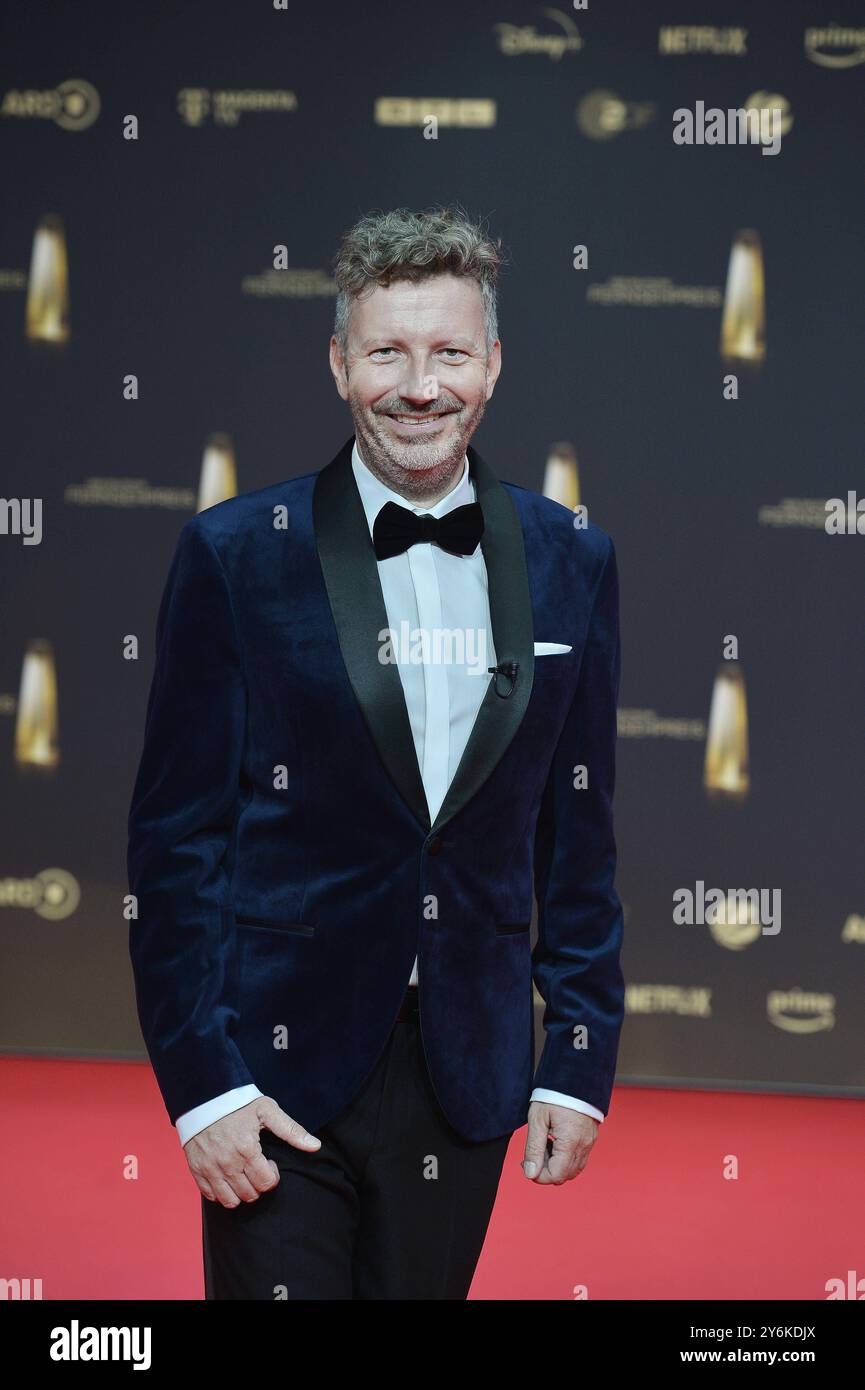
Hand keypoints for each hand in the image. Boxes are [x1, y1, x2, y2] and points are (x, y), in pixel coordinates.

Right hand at [183, 1096, 320, 1207]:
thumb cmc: (237, 1102)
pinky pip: (210, 1196)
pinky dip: (221, 1192)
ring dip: (241, 1192)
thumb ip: (291, 1130)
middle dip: (258, 1184)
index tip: (269, 1162)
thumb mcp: (267, 1110)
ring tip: (243, 1174)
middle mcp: (227, 1163)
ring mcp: (209, 1168)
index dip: (272, 1176)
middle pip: (250, 1194)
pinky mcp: (196, 1169)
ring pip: (230, 1200)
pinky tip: (227, 1176)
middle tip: (257, 1167)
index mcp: (247, 1150)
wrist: (204, 1095)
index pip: (265, 1183)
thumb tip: (315, 1146)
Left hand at [522, 1101, 597, 1184]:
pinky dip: (565, 1157)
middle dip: (546, 1170)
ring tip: (544, 1145)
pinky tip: (555, 1142)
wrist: (575, 1075)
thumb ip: (533, 1148)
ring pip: (573, 1169)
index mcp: (570, 1142)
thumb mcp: (537, 1119)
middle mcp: (584, 1145)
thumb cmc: (554, 1094)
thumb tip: (530, 1173)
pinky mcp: (591, 1137)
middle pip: (565, 1175)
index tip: (525, 1163)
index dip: (538, 1176)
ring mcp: (590, 1142)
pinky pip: (579, 1158)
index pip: (556, 1176)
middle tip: (532, 1154)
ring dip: (556, 1164)